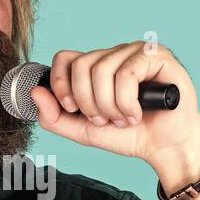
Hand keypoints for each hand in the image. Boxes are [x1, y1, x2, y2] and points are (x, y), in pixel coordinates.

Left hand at [28, 41, 199, 164]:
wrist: (164, 148)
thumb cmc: (129, 135)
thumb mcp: (83, 130)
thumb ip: (54, 117)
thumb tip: (35, 92)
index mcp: (97, 65)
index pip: (65, 58)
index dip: (62, 84)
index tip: (72, 108)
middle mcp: (115, 54)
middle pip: (81, 65)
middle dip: (88, 102)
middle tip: (105, 120)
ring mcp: (136, 52)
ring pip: (102, 71)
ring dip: (110, 106)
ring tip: (124, 119)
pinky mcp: (157, 56)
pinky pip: (127, 73)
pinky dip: (127, 102)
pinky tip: (137, 113)